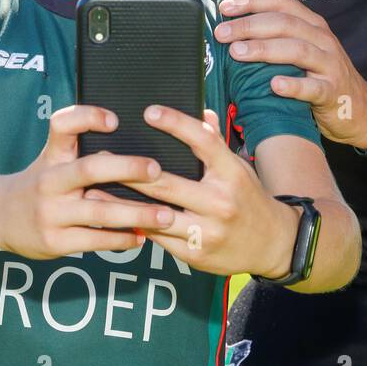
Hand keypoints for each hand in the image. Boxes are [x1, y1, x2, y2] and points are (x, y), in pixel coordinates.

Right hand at [0, 105, 175, 257]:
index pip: (63, 125)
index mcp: (52, 155)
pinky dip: (122, 239)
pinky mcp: (54, 242)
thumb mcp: (52, 158)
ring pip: (100, 212)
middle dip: (127, 168)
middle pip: (89, 168)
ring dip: (137, 214)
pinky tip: (142, 236)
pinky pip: (95, 240)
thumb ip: (82, 150)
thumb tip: (134, 144)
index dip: (87, 118)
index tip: (115, 120)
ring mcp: (51, 213)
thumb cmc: (40, 183)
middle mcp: (49, 181)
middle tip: (157, 170)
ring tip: (167, 215)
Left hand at [88, 106, 299, 277]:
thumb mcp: (239, 167)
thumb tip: (201, 111)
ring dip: (121, 204)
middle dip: (131, 171)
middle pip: (167, 183)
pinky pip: (159, 237)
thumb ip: (216, 142)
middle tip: (102, 155)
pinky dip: (135, 226)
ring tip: (93, 191)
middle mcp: (220, 201)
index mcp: (231, 173)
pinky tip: (113, 218)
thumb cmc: (249, 198)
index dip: (176, 124)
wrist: (273, 244)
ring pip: (155, 215)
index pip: (203, 142)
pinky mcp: (195, 253)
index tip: (149, 112)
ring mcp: (206, 230)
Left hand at [214, 0, 366, 146]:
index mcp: (311, 24)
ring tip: (237, 53)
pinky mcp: (333, 92)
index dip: (251, 0)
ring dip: (264, 49)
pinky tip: (274, 85)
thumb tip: (231, 26)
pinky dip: (293, 85)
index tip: (224, 8)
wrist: (359, 110)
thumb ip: (275, 37)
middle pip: (284, 23)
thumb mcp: (301, 49)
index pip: (280, 1)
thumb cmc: (319, 77)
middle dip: (248, 25)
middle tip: (221, 34)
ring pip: (297, 49)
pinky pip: (313, 87)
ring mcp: (329, 64)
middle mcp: (322, 38)